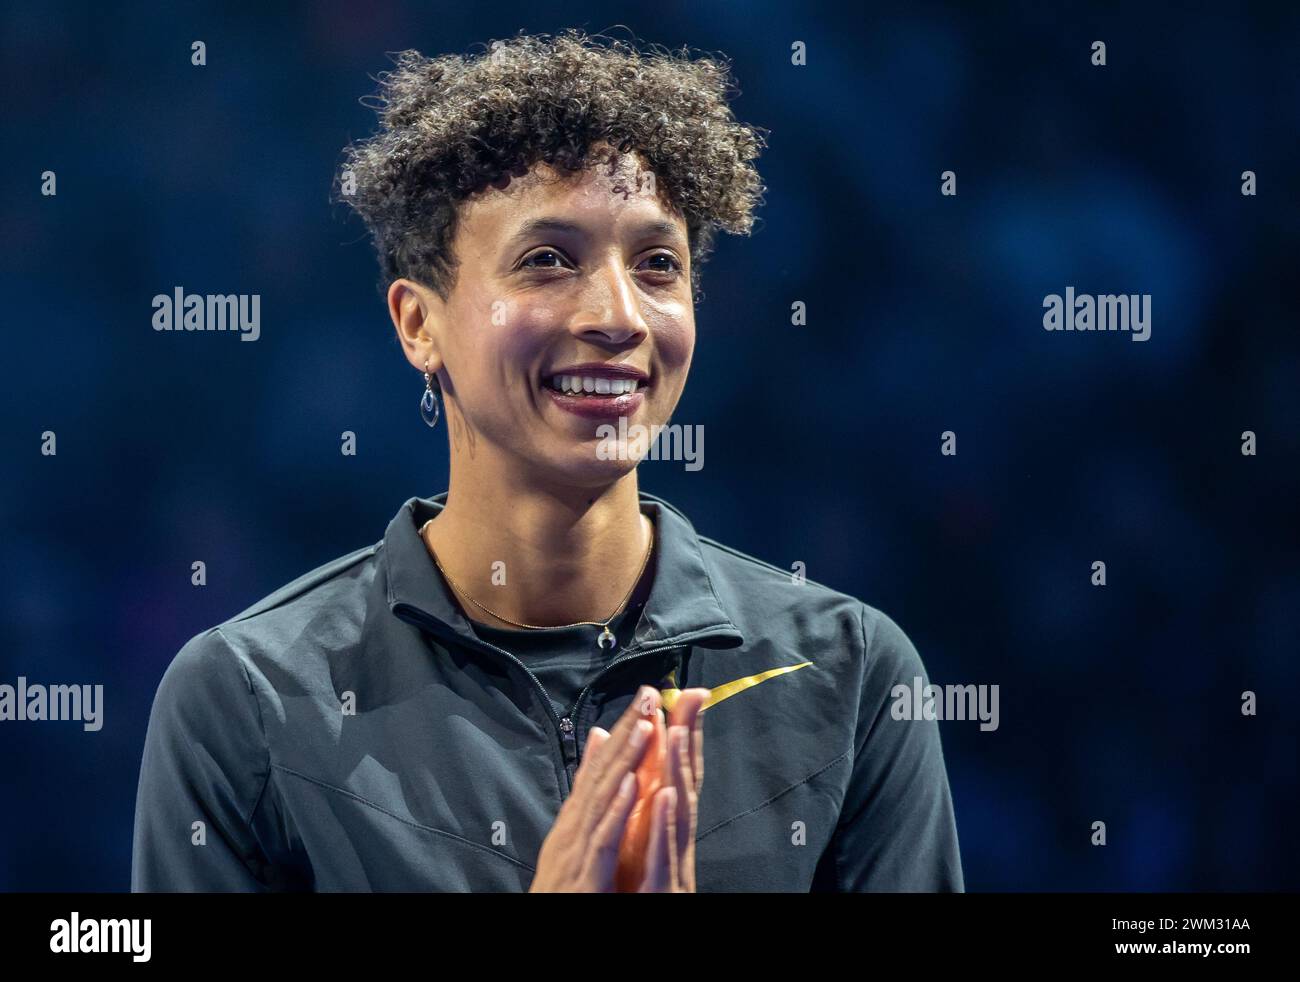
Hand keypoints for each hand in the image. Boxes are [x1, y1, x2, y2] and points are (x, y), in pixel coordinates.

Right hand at [527, 687, 655, 891]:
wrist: (548, 920)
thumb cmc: (564, 884)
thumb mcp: (574, 836)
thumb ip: (586, 791)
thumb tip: (596, 742)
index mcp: (575, 817)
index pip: (601, 765)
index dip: (623, 729)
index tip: (645, 697)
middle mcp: (574, 825)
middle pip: (602, 771)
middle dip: (626, 731)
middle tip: (648, 695)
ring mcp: (577, 848)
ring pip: (603, 797)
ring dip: (624, 760)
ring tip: (645, 727)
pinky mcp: (586, 875)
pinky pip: (603, 839)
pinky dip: (617, 810)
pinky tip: (633, 784)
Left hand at [609, 686, 709, 892]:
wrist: (641, 923)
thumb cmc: (638, 892)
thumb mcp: (639, 844)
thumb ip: (640, 804)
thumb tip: (634, 763)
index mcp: (665, 830)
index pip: (677, 774)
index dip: (684, 734)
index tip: (687, 694)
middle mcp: (676, 842)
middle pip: (686, 783)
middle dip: (690, 740)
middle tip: (692, 697)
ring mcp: (673, 864)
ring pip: (680, 813)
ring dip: (680, 772)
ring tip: (678, 732)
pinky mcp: (662, 889)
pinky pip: (663, 854)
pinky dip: (666, 825)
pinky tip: (667, 797)